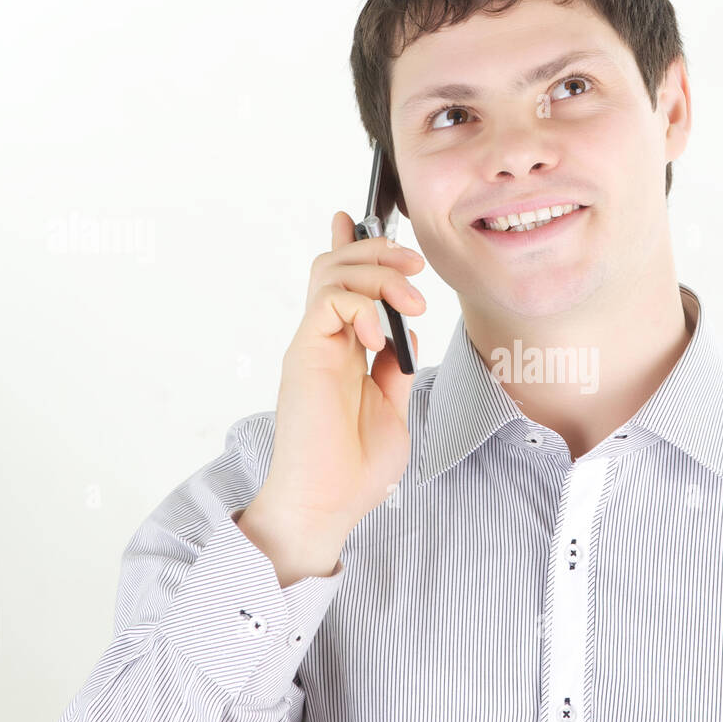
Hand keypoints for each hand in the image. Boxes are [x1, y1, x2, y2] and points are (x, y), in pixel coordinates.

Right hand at [255, 210, 426, 536]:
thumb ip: (394, 367)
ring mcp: (313, 345)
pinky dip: (362, 305)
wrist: (330, 503)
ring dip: (378, 274)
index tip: (359, 218)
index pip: (342, 285)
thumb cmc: (356, 468)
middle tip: (416, 270)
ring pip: (332, 273)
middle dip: (380, 253)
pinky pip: (330, 301)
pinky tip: (381, 337)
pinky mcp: (306, 354)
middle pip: (338, 267)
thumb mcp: (392, 406)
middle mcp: (324, 342)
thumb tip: (406, 334)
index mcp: (343, 351)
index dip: (351, 247)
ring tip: (411, 304)